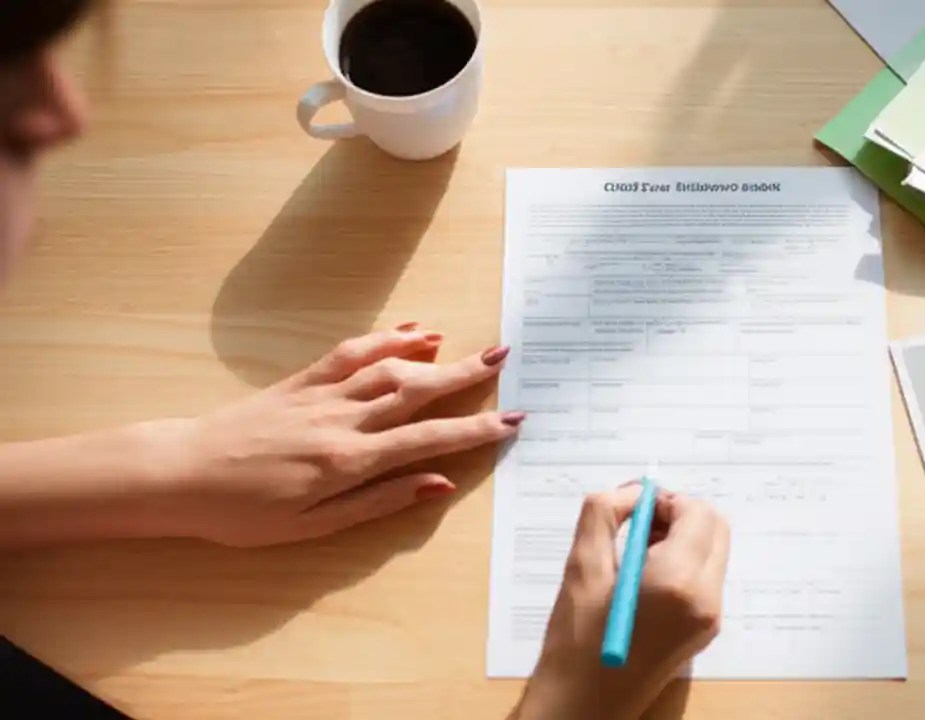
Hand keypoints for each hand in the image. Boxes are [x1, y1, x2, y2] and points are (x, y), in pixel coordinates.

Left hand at [141, 325, 524, 546]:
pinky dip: (386, 338)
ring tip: (471, 345)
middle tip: (506, 357)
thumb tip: (437, 485)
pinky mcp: (300, 381)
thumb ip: (379, 502)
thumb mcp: (313, 526)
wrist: (178, 475)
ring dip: (435, 354)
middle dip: (466, 374)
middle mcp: (342, 419)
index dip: (475, 430)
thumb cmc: (242, 514)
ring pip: (389, 366)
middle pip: (417, 389)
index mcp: (349, 460)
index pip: (428, 439)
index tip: (513, 419)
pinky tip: (413, 330)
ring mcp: (321, 395)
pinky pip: (351, 353)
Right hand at [513, 485, 730, 719]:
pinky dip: (684, 563)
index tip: (633, 510)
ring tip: (636, 553)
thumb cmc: (576, 640)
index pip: (697, 512)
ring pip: (713, 551)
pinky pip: (707, 578)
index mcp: (678, 580)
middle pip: (715, 528)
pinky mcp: (706, 630)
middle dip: (680, 516)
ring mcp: (711, 617)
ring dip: (682, 538)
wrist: (584, 705)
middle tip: (637, 526)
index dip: (666, 500)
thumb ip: (606, 512)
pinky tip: (644, 579)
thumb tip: (635, 492)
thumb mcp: (581, 565)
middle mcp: (706, 598)